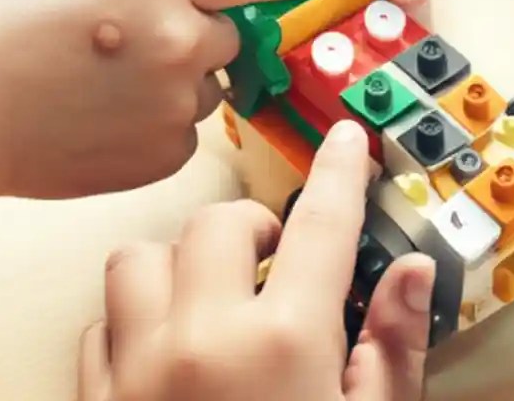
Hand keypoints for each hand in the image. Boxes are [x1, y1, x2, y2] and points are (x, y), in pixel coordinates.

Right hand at [0, 0, 318, 199]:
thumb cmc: (6, 32)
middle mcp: (180, 46)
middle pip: (234, 35)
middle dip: (201, 34)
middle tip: (140, 38)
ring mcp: (176, 108)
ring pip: (210, 89)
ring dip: (178, 83)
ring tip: (108, 83)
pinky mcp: (165, 157)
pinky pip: (186, 133)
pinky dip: (159, 125)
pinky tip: (105, 117)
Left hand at [77, 121, 435, 400]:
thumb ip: (392, 348)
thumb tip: (415, 274)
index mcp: (284, 345)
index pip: (321, 227)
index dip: (338, 174)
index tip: (343, 141)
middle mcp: (203, 344)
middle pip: (216, 224)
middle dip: (250, 229)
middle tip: (274, 263)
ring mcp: (139, 372)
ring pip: (137, 260)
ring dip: (177, 267)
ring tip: (209, 298)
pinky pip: (98, 328)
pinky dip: (131, 325)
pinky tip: (165, 348)